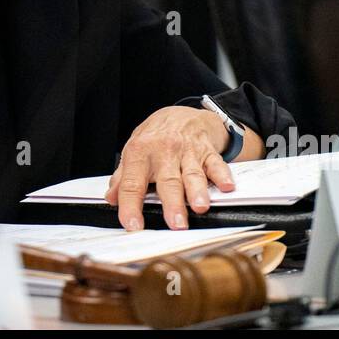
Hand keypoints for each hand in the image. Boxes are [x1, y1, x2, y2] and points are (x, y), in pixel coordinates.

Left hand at [103, 106, 234, 231]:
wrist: (182, 114)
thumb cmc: (156, 136)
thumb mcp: (134, 149)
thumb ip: (123, 176)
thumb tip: (111, 198)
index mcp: (140, 153)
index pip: (132, 183)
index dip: (131, 205)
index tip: (132, 224)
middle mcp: (163, 152)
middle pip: (168, 181)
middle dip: (173, 203)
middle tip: (175, 223)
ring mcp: (187, 151)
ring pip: (193, 174)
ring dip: (197, 191)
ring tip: (200, 207)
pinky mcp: (207, 151)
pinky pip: (216, 163)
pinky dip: (222, 175)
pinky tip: (227, 186)